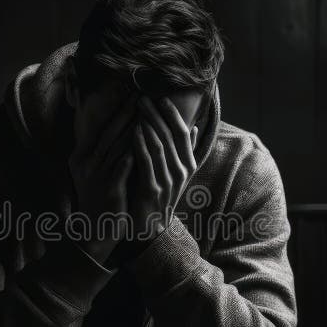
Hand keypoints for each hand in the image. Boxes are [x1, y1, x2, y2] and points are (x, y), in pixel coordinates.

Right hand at [68, 92, 137, 263]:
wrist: (94, 230)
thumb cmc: (100, 198)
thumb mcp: (95, 171)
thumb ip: (104, 150)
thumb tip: (119, 128)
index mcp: (81, 156)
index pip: (101, 127)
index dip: (116, 109)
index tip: (131, 92)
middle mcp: (85, 162)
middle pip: (109, 131)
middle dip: (127, 112)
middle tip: (142, 94)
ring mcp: (96, 175)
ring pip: (117, 145)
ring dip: (133, 127)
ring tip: (148, 112)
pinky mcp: (109, 188)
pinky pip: (124, 165)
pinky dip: (135, 151)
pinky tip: (147, 140)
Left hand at [128, 96, 199, 249]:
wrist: (150, 229)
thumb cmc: (159, 196)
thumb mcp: (175, 173)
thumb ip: (184, 152)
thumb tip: (193, 128)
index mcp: (187, 166)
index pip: (183, 134)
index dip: (173, 114)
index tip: (161, 97)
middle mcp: (181, 172)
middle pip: (170, 136)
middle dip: (156, 114)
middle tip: (143, 97)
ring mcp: (168, 181)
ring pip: (160, 146)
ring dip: (148, 124)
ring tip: (137, 109)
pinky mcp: (153, 189)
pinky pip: (147, 162)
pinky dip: (140, 145)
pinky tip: (133, 131)